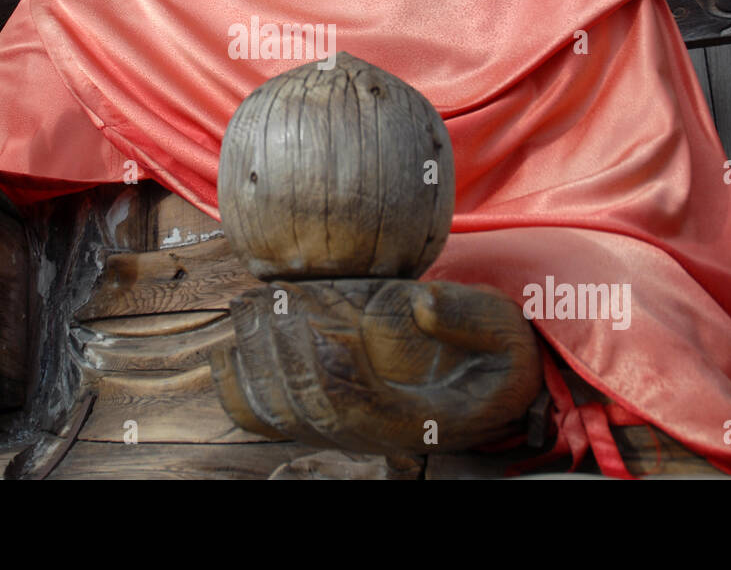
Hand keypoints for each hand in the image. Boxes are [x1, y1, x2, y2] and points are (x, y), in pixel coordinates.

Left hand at [210, 279, 541, 455]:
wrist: (488, 381)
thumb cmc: (495, 353)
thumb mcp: (505, 329)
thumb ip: (469, 316)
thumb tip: (422, 303)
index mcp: (413, 418)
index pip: (350, 399)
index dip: (324, 358)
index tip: (314, 312)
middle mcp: (370, 431)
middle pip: (305, 402)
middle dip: (280, 348)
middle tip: (268, 299)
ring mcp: (342, 425)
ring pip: (280, 409)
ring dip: (256, 356)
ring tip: (248, 306)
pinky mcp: (322, 409)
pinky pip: (266, 415)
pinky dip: (237, 386)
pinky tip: (225, 352)